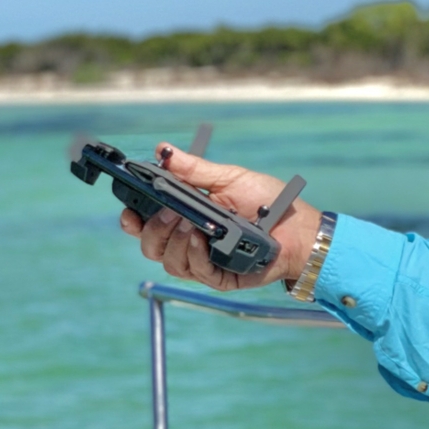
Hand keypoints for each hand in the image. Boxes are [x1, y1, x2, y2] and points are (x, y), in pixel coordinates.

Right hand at [118, 143, 322, 292]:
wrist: (299, 227)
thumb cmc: (267, 202)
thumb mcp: (229, 179)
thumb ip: (195, 170)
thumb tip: (164, 151)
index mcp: (186, 217)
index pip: (146, 223)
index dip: (132, 220)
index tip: (129, 210)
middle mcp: (188, 241)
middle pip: (150, 245)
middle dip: (152, 230)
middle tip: (167, 213)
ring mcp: (202, 262)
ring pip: (168, 260)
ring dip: (174, 241)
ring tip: (191, 223)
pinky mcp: (218, 277)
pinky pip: (194, 271)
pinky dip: (193, 253)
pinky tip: (200, 239)